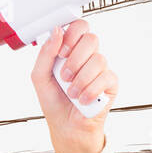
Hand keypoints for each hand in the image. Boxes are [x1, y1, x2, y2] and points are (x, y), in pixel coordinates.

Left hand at [29, 19, 115, 152]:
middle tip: (64, 76)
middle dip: (75, 59)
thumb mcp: (40, 76)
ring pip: (98, 60)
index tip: (61, 52)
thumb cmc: (54, 101)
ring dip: (80, 79)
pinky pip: (106, 77)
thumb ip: (45, 53)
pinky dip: (90, 91)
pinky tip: (82, 99)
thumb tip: (56, 31)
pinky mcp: (111, 84)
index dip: (72, 35)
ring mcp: (101, 69)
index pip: (80, 26)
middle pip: (92, 39)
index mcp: (71, 50)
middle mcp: (88, 56)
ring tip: (71, 93)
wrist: (65, 126)